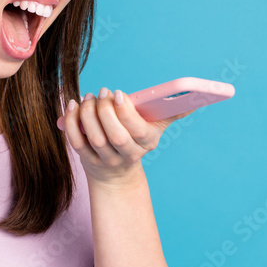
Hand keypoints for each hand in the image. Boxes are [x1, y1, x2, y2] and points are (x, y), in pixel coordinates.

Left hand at [58, 88, 192, 187]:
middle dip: (105, 112)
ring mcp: (106, 160)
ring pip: (94, 137)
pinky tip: (73, 106)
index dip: (125, 111)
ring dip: (87, 114)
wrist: (116, 174)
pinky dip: (71, 122)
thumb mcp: (155, 128)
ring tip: (88, 98)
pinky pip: (76, 141)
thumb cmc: (135, 138)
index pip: (136, 130)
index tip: (116, 93)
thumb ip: (172, 112)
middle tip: (101, 93)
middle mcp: (127, 154)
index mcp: (146, 142)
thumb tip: (195, 101)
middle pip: (114, 136)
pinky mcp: (87, 160)